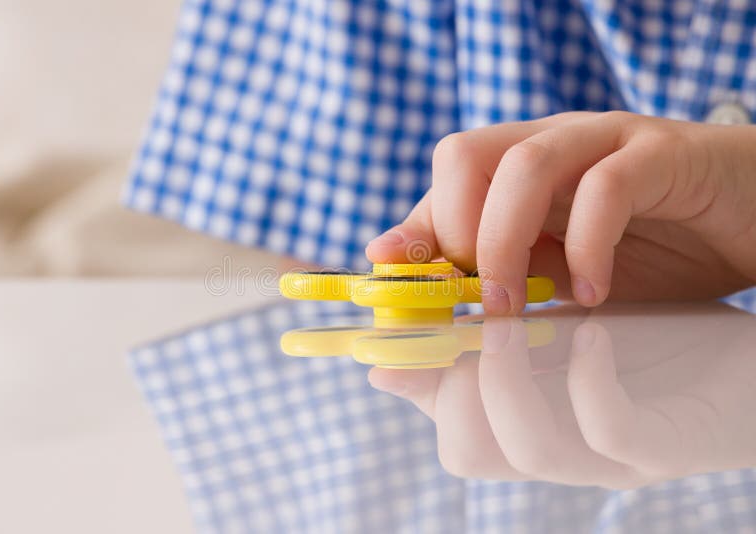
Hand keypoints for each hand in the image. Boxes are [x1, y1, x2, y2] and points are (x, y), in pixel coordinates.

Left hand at [366, 112, 755, 313]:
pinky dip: (588, 243)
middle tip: (477, 303)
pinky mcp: (662, 154)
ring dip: (504, 240)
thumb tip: (408, 294)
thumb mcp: (559, 277)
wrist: (749, 224)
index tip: (396, 283)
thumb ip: (495, 282)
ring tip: (515, 306)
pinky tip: (593, 292)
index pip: (444, 182)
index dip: (414, 231)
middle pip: (465, 155)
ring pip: (526, 162)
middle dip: (454, 233)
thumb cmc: (652, 252)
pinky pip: (609, 184)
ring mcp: (606, 143)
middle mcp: (554, 146)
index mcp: (520, 172)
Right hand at [367, 302, 755, 488]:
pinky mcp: (671, 446)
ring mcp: (614, 458)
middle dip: (452, 382)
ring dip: (507, 378)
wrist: (747, 357)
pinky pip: (609, 432)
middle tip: (467, 319)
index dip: (412, 378)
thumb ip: (485, 325)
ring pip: (531, 449)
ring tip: (512, 320)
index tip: (398, 320)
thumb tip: (390, 344)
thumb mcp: (558, 318)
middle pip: (470, 450)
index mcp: (531, 420)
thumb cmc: (655, 330)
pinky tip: (595, 330)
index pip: (449, 427)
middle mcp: (563, 447)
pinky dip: (588, 378)